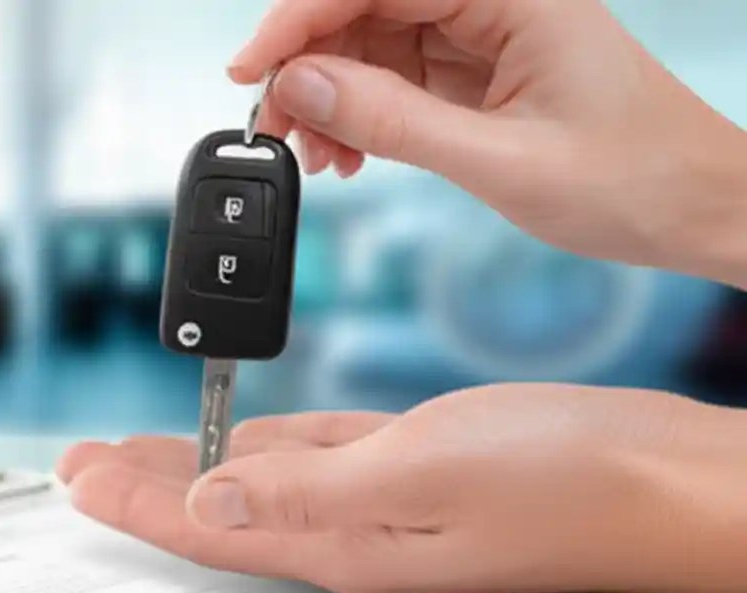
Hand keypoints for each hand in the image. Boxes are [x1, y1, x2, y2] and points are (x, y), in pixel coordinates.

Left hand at [57, 384, 746, 592]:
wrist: (666, 481)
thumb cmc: (566, 483)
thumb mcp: (420, 477)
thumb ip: (305, 492)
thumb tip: (206, 503)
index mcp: (341, 543)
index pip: (205, 529)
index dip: (132, 504)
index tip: (73, 478)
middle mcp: (350, 530)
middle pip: (217, 510)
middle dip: (143, 486)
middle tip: (79, 466)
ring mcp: (381, 499)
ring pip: (258, 479)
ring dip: (193, 463)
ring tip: (135, 452)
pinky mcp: (413, 465)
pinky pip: (314, 455)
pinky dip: (266, 442)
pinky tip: (240, 436)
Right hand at [235, 0, 746, 287]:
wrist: (697, 212)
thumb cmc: (636, 180)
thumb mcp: (500, 160)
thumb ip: (394, 121)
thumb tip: (305, 86)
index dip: (300, 20)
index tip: (253, 69)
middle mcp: (497, 3)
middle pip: (366, 7)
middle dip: (309, 66)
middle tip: (278, 129)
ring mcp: (487, 36)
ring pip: (373, 44)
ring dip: (332, 98)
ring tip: (319, 157)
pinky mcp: (480, 72)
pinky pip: (398, 78)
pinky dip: (363, 117)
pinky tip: (350, 154)